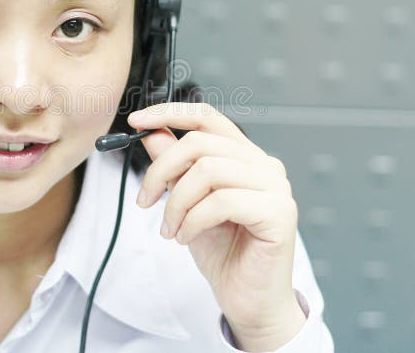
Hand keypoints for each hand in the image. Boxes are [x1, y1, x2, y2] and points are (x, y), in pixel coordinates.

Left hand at [127, 102, 305, 350]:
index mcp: (245, 157)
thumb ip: (173, 166)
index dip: (169, 114)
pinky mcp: (279, 213)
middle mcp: (265, 165)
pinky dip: (194, 220)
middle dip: (161, 171)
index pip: (207, 118)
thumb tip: (151, 132)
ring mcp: (276, 187)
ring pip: (209, 171)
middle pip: (201, 143)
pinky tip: (186, 238)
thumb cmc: (223, 253)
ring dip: (177, 203)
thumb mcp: (186, 203)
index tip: (135, 123)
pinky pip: (222, 201)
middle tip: (144, 202)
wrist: (247, 301)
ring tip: (170, 229)